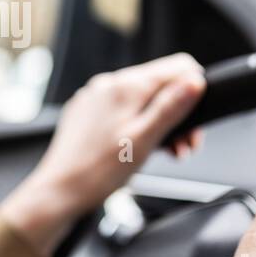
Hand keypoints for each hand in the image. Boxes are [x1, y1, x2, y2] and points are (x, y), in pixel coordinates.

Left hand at [0, 53, 206, 256]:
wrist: (59, 191)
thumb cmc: (98, 172)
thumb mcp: (144, 140)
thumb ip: (170, 107)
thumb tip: (195, 79)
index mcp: (126, 87)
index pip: (176, 66)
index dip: (194, 90)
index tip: (196, 121)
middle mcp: (108, 84)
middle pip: (159, 85)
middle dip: (178, 113)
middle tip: (183, 146)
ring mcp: (95, 97)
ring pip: (141, 99)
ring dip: (159, 122)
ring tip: (164, 151)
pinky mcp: (87, 112)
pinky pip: (121, 109)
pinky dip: (137, 124)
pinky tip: (137, 149)